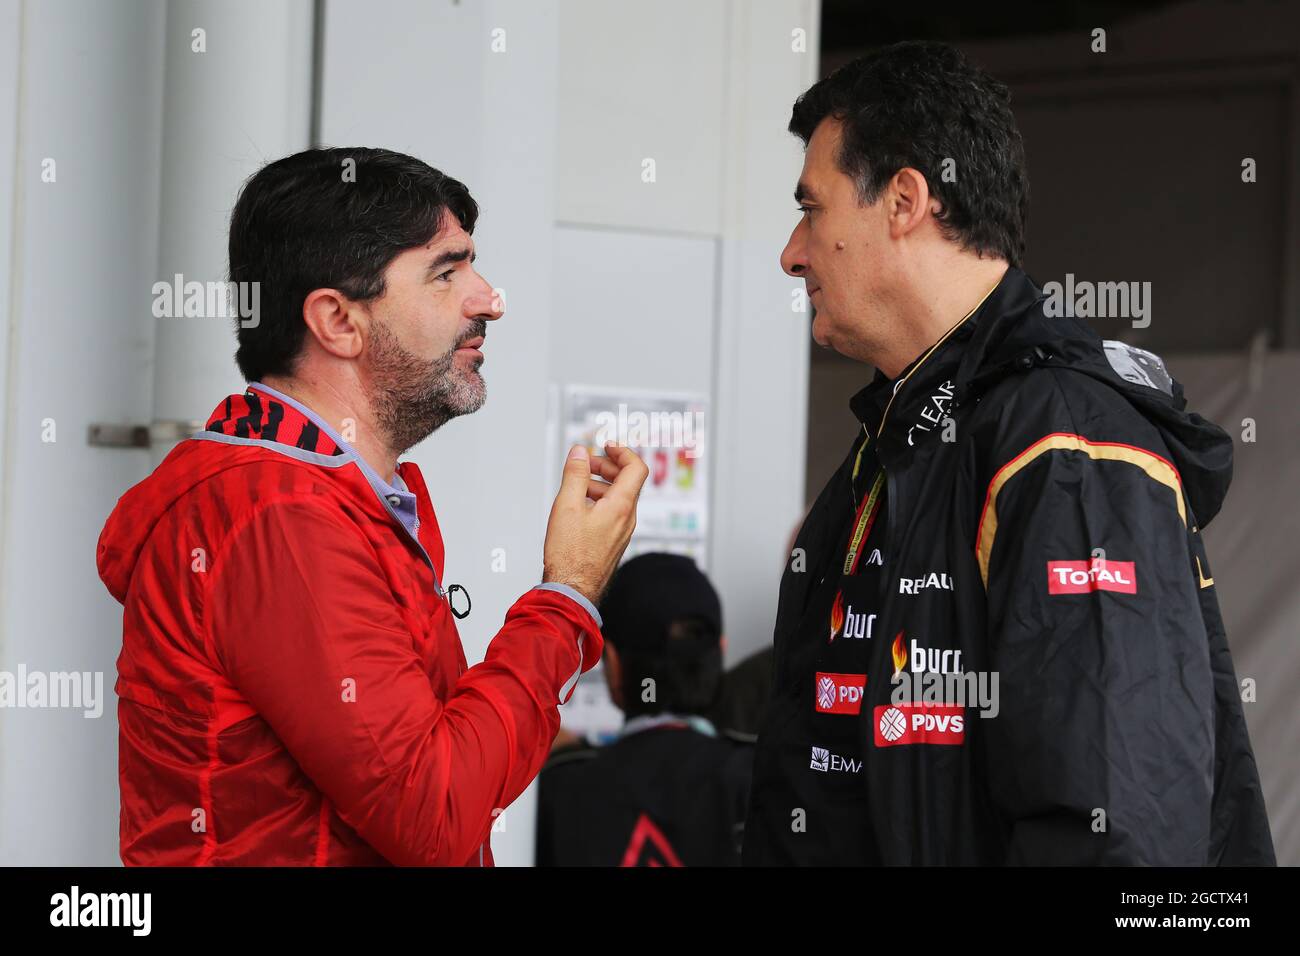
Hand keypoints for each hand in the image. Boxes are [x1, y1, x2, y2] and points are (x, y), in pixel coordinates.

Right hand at [542, 442, 646, 605]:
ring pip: (618, 499)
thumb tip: (580, 452)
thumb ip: (575, 474)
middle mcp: (627, 519)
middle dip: (607, 466)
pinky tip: (578, 508)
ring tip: (577, 486)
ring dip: (600, 485)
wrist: (571, 591)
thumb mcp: (567, 506)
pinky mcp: (613, 543)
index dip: (622, 452)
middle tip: (586, 463)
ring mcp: (622, 533)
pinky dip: (599, 502)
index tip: (606, 446)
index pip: (636, 468)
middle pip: (627, 482)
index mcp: (622, 507)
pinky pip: (612, 514)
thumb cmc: (570, 556)